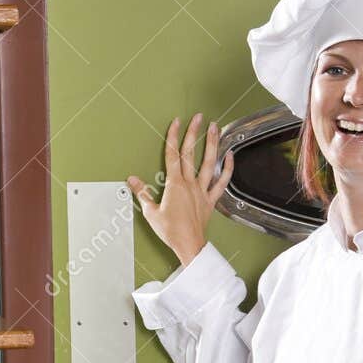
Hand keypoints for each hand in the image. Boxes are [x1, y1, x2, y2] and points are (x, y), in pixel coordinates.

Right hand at [127, 113, 233, 267]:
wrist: (188, 245)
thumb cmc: (170, 231)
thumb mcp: (150, 212)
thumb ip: (142, 193)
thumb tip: (132, 180)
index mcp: (174, 185)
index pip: (173, 155)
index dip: (174, 136)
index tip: (177, 122)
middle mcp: (189, 184)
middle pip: (191, 154)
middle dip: (194, 133)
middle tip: (198, 117)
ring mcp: (202, 191)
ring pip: (208, 163)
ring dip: (212, 144)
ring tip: (215, 128)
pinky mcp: (210, 200)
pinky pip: (221, 182)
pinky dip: (227, 169)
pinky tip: (230, 156)